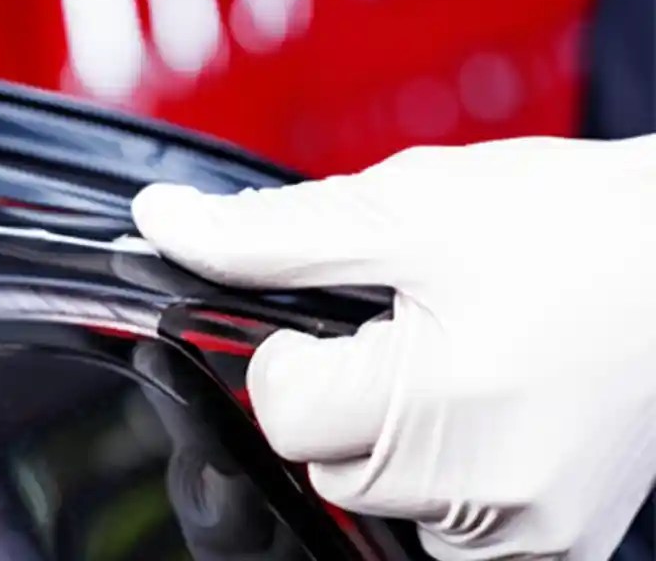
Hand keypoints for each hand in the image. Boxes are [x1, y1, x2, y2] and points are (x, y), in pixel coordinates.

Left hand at [133, 136, 655, 559]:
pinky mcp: (568, 541)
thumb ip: (273, 236)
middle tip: (409, 333)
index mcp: (439, 400)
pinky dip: (448, 482)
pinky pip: (455, 531)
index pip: (283, 415)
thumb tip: (168, 228)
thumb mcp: (409, 211)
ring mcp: (534, 524)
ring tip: (460, 367)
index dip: (290, 358)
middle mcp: (490, 484)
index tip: (334, 323)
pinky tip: (487, 416)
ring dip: (393, 444)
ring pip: (383, 502)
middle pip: (327, 464)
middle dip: (341, 399)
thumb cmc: (569, 225)